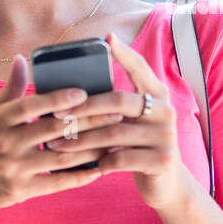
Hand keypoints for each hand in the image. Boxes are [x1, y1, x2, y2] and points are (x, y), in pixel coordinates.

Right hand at [0, 54, 123, 209]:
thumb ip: (12, 89)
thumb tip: (22, 59)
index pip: (31, 105)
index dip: (57, 98)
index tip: (83, 93)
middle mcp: (5, 143)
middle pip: (53, 129)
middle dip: (88, 121)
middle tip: (115, 114)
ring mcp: (13, 168)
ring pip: (61, 156)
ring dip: (91, 149)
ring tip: (113, 141)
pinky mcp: (21, 189)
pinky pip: (57, 182)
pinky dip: (80, 177)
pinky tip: (98, 170)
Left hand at [39, 31, 190, 210]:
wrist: (165, 185)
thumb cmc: (135, 148)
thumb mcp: (129, 124)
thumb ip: (112, 107)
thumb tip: (69, 92)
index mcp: (157, 96)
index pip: (140, 68)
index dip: (125, 53)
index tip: (107, 38)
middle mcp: (165, 111)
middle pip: (119, 101)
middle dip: (83, 108)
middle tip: (56, 115)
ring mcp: (166, 136)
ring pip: (115, 133)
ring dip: (81, 139)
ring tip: (56, 145)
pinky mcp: (163, 160)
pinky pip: (121, 158)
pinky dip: (99, 162)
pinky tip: (85, 164)